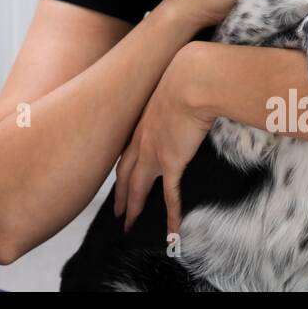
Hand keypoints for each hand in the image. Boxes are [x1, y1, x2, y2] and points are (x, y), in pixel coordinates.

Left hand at [113, 43, 216, 239]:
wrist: (192, 79)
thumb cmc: (187, 77)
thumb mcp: (174, 89)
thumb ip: (175, 100)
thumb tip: (186, 101)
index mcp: (141, 123)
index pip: (125, 153)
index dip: (119, 171)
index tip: (116, 183)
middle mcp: (141, 140)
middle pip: (124, 175)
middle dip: (118, 196)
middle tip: (116, 214)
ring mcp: (153, 153)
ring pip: (137, 189)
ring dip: (132, 209)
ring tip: (129, 227)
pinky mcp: (171, 162)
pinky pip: (170, 196)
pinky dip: (171, 215)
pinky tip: (172, 231)